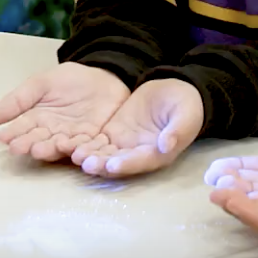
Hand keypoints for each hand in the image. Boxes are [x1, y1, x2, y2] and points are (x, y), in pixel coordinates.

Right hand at [0, 62, 130, 162]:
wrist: (105, 77)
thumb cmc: (70, 81)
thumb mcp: (41, 83)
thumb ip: (19, 99)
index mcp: (37, 120)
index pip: (23, 128)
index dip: (13, 133)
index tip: (3, 137)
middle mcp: (52, 133)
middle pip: (38, 140)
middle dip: (28, 144)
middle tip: (18, 148)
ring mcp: (72, 138)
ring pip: (59, 146)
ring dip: (49, 149)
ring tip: (39, 150)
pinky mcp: (93, 140)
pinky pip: (85, 146)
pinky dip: (78, 149)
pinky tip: (71, 151)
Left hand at [70, 78, 203, 176]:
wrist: (176, 91)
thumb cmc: (186, 105)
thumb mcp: (186, 115)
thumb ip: (177, 130)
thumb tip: (166, 145)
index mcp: (158, 154)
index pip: (140, 162)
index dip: (126, 165)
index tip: (112, 165)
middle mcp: (138, 154)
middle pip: (118, 163)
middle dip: (101, 165)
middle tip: (85, 163)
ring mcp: (124, 145)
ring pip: (104, 155)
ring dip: (90, 157)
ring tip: (74, 154)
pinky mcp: (113, 134)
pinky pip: (97, 142)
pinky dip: (85, 144)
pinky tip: (71, 143)